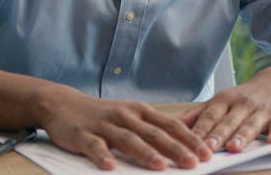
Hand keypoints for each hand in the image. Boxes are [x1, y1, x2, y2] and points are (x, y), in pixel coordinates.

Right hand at [34, 88, 212, 169]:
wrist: (64, 104)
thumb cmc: (104, 115)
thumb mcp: (132, 115)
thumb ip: (154, 127)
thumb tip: (185, 139)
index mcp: (141, 112)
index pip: (170, 126)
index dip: (189, 139)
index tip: (206, 153)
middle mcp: (126, 116)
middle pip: (154, 134)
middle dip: (175, 149)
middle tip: (193, 163)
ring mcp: (104, 125)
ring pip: (128, 140)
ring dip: (145, 153)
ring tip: (160, 166)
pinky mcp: (83, 135)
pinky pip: (94, 146)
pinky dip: (103, 156)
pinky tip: (110, 167)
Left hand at [178, 64, 270, 152]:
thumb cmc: (244, 97)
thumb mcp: (220, 101)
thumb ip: (198, 114)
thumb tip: (173, 126)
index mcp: (224, 100)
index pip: (210, 116)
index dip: (200, 129)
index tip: (189, 143)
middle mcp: (242, 104)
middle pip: (228, 121)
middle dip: (218, 135)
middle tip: (208, 148)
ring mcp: (262, 110)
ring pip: (251, 124)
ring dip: (242, 136)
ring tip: (234, 148)